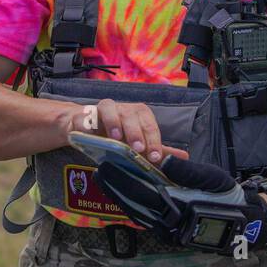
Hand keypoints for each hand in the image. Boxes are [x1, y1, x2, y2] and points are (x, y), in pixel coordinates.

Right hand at [73, 98, 188, 163]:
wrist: (86, 128)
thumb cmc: (116, 136)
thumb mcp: (138, 144)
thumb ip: (157, 150)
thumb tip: (184, 158)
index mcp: (138, 114)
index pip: (149, 124)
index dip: (153, 139)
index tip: (154, 157)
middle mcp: (121, 108)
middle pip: (130, 114)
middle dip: (135, 131)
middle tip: (138, 149)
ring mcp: (101, 109)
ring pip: (108, 107)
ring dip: (113, 121)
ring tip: (115, 137)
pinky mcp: (83, 114)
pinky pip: (83, 116)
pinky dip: (85, 122)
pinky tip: (88, 133)